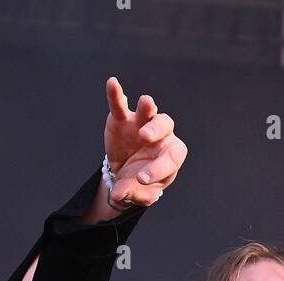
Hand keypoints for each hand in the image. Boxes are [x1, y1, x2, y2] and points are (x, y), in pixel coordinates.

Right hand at [103, 77, 186, 207]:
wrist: (125, 175)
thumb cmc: (139, 183)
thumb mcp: (139, 193)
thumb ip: (131, 193)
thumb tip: (117, 194)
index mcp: (170, 156)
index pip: (170, 159)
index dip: (158, 168)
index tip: (141, 178)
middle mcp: (160, 136)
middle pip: (165, 126)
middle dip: (156, 130)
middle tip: (144, 137)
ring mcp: (141, 124)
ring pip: (149, 112)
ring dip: (146, 108)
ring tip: (145, 102)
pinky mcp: (122, 119)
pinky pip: (120, 104)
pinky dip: (116, 94)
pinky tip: (112, 83)